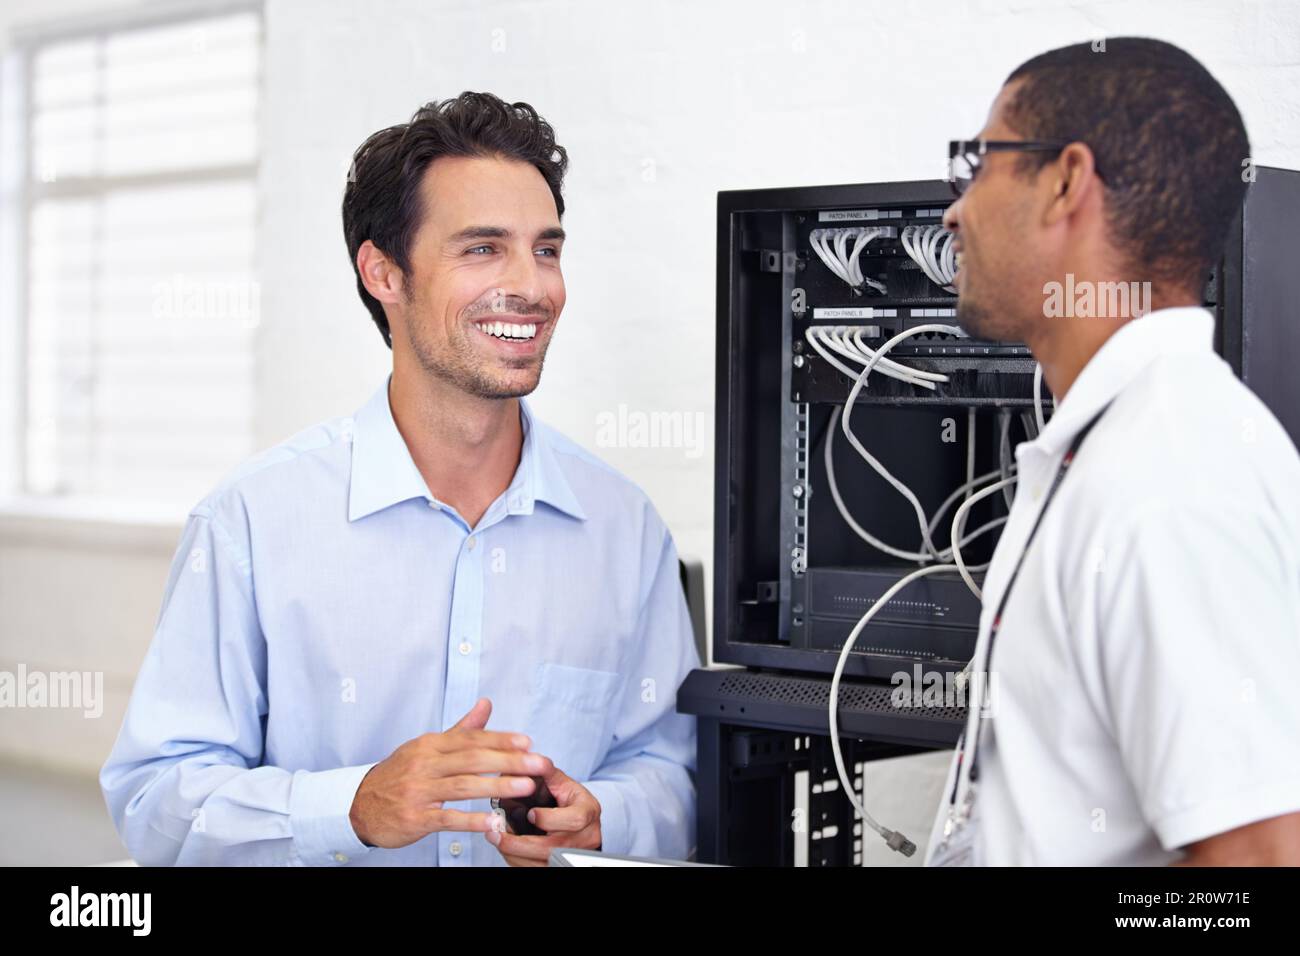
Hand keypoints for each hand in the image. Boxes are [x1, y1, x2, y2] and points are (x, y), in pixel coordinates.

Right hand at [349, 698, 551, 848]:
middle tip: (537, 764)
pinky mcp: (415, 817)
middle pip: (472, 760)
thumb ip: (462, 729)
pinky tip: (493, 821)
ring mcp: (419, 791)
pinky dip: (471, 819)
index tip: (527, 742)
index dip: (500, 739)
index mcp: (430, 745)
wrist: (359, 804)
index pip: (471, 738)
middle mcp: (424, 764)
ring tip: (525, 787)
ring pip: (463, 786)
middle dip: (508, 761)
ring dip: (497, 786)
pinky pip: (447, 818)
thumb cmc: (399, 774)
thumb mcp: (427, 747)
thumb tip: (487, 703)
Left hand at [486, 764, 601, 865]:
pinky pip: (537, 869)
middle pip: (554, 848)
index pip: (574, 819)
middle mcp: (586, 837)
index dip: (549, 819)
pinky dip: (518, 861)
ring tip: (494, 840)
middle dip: (521, 844)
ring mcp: (575, 855)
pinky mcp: (562, 865)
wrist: (583, 821)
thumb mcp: (564, 784)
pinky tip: (505, 849)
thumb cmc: (570, 800)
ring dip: (514, 854)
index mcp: (588, 811)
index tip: (530, 814)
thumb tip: (527, 757)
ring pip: (543, 863)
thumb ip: (547, 773)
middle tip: (495, 834)